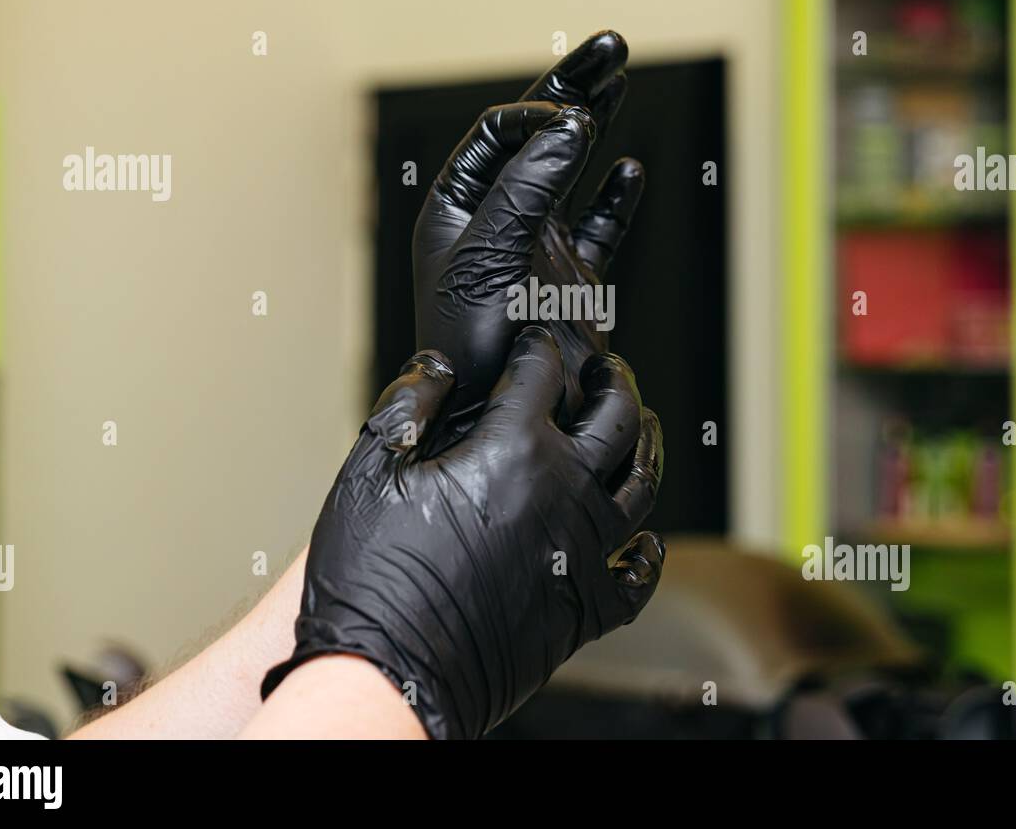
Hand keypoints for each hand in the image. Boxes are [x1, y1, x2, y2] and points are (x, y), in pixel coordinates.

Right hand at [262, 327, 664, 738]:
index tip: (534, 339)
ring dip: (647, 446)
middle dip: (613, 381)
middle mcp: (563, 493)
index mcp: (512, 451)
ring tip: (643, 427)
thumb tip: (436, 366)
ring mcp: (583, 552)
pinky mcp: (586, 609)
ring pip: (642, 485)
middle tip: (606, 368)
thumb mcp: (368, 474)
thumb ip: (406, 406)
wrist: (389, 677)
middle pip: (616, 417)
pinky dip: (647, 555)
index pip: (541, 373)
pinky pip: (638, 578)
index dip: (538, 347)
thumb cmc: (371, 580)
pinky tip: (646, 542)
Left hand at [413, 30, 646, 441]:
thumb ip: (528, 187)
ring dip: (596, 125)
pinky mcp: (567, 278)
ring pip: (568, 171)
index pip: (498, 133)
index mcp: (457, 207)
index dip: (538, 111)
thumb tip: (570, 121)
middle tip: (613, 44)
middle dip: (573, 88)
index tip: (575, 117)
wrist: (498, 421)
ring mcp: (533, 247)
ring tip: (621, 79)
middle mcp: (493, 220)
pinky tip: (629, 171)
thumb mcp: (489, 258)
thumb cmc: (472, 348)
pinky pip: (595, 226)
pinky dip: (614, 200)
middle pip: (536, 135)